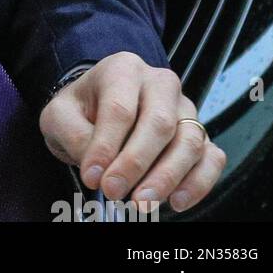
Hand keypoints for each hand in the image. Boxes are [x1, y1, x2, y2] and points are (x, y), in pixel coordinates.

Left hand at [38, 51, 226, 213]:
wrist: (96, 111)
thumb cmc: (80, 111)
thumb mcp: (60, 116)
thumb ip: (75, 137)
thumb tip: (98, 171)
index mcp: (123, 69)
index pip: (120, 108)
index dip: (107, 146)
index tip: (93, 178)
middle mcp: (160, 84)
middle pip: (159, 123)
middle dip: (137, 163)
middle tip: (115, 193)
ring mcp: (185, 109)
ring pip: (189, 141)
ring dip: (167, 177)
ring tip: (142, 203)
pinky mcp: (201, 134)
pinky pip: (212, 158)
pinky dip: (198, 182)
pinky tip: (175, 202)